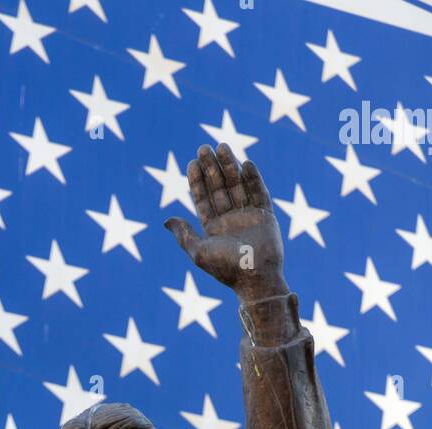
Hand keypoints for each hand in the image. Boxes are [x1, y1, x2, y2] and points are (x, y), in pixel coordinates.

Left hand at [165, 144, 286, 301]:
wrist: (255, 279)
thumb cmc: (225, 269)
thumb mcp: (198, 252)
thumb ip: (183, 235)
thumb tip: (166, 220)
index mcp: (214, 228)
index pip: (203, 199)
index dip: (197, 181)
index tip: (192, 162)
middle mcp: (230, 220)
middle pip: (219, 187)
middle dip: (212, 168)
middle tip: (204, 148)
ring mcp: (248, 216)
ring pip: (237, 185)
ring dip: (230, 166)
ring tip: (222, 146)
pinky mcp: (266, 216)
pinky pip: (259, 192)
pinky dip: (253, 178)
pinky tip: (245, 163)